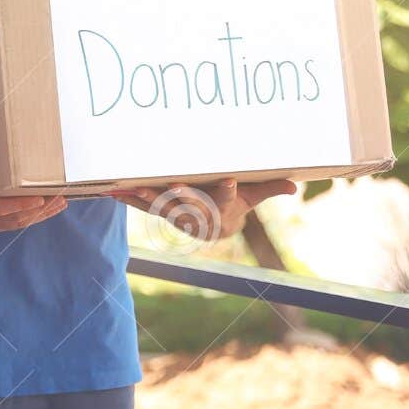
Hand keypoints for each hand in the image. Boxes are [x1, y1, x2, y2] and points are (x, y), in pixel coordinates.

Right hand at [0, 141, 67, 231]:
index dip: (20, 205)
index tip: (40, 198)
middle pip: (15, 218)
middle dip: (40, 209)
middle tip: (61, 196)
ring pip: (18, 223)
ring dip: (41, 214)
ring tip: (61, 202)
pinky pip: (15, 223)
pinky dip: (33, 216)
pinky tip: (47, 208)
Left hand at [111, 178, 297, 238]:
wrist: (216, 227)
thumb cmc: (235, 204)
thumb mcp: (253, 197)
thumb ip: (270, 188)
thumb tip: (295, 186)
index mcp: (221, 206)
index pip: (227, 199)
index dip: (228, 192)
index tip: (230, 181)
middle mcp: (198, 212)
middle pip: (190, 204)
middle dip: (182, 195)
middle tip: (174, 185)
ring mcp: (177, 213)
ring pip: (163, 205)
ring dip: (149, 197)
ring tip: (135, 188)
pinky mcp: (161, 210)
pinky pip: (143, 205)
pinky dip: (128, 199)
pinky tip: (113, 191)